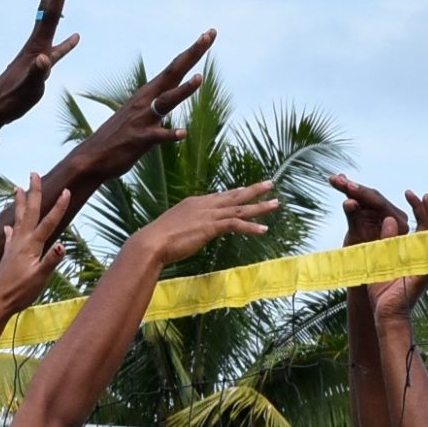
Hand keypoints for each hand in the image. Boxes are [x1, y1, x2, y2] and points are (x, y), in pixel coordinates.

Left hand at [0, 0, 79, 133]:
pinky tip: (75, 38)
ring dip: (58, 4)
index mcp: (35, 48)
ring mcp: (38, 54)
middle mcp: (36, 45)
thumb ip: (36, 74)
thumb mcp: (25, 89)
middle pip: (48, 10)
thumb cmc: (10, 101)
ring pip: (51, 23)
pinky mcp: (39, 66)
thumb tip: (46, 60)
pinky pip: (57, 48)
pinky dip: (67, 42)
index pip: (50, 15)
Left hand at [0, 174, 69, 316]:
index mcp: (31, 245)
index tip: (67, 191)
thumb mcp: (39, 277)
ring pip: (18, 220)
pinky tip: (8, 228)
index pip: (49, 222)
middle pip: (29, 212)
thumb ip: (51, 260)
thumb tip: (63, 245)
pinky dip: (11, 229)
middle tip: (34, 174)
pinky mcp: (7, 256)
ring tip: (18, 189)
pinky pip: (10, 237)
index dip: (59, 207)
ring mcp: (13, 247)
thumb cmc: (20, 292)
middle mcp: (21, 242)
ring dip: (20, 204)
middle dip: (33, 193)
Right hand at [70, 29, 213, 178]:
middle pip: (173, 73)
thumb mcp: (142, 113)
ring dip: (183, 90)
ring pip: (166, 101)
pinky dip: (170, 134)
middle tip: (209, 35)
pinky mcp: (140, 140)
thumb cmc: (120, 136)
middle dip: (192, 54)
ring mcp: (143, 119)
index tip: (209, 34)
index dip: (192, 51)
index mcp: (149, 93)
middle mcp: (147, 101)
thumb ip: (157, 102)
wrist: (93, 157)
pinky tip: (183, 133)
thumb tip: (170, 93)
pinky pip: (158, 136)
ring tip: (200, 78)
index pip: (175, 67)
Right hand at [132, 182, 278, 267]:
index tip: (246, 189)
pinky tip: (264, 229)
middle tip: (269, 184)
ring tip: (276, 204)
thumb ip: (186, 226)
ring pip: (240, 207)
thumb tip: (189, 232)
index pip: (220, 196)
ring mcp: (208, 214)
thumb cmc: (159, 239)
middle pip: (234, 195)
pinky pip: (236, 224)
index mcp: (195, 202)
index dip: (235, 192)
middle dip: (253, 190)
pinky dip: (251, 226)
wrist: (152, 242)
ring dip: (259, 206)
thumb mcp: (175, 227)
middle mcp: (204, 204)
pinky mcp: (211, 226)